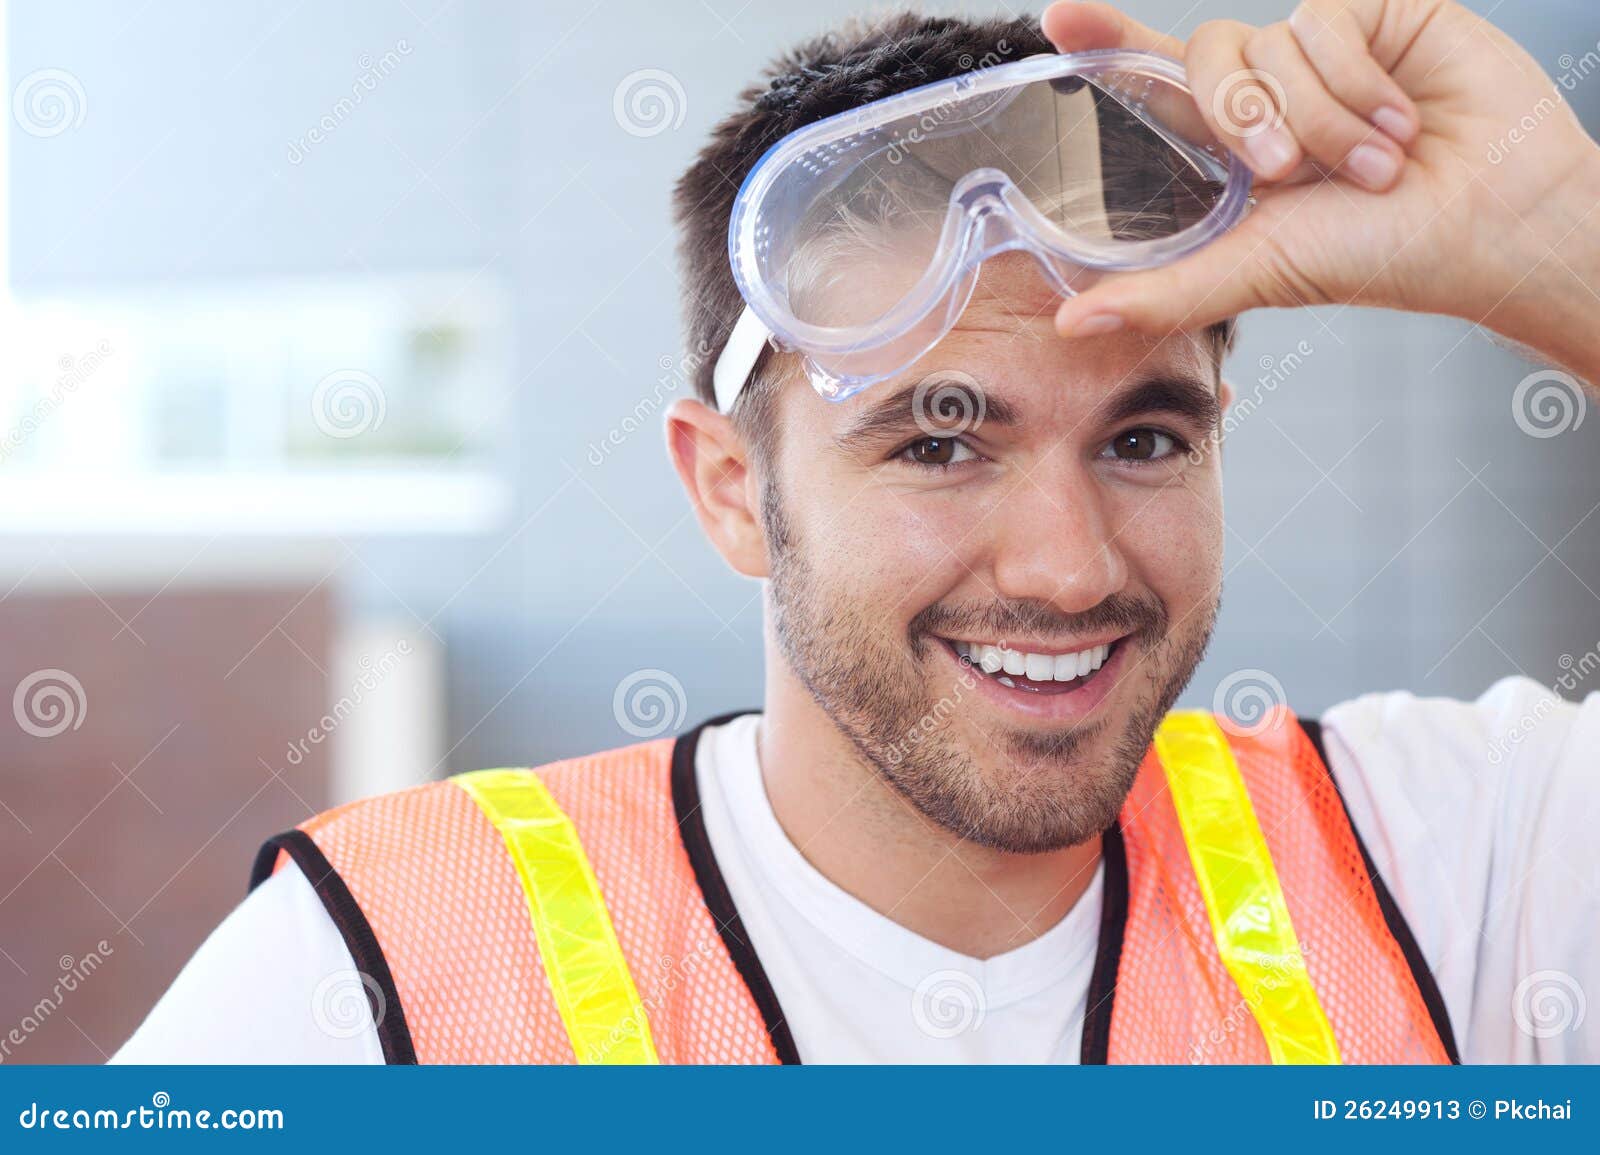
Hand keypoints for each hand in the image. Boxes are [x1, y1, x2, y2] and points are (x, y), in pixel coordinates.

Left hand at [1043, 0, 1599, 381]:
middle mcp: (1275, 90)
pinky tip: (1402, 122)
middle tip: (1294, 174)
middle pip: (1205, 58)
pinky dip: (1355, 85)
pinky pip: (1322, 22)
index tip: (1057, 20)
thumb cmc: (1381, 257)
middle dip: (1244, 122)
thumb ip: (1162, 293)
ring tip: (1374, 165)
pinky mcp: (1377, 14)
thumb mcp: (1255, 272)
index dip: (1109, 41)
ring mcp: (1325, 50)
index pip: (1160, 81)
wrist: (1488, 229)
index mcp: (1237, 145)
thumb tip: (1069, 324)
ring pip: (1267, 45)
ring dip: (1317, 118)